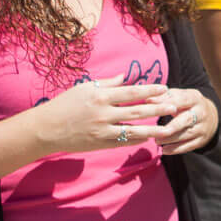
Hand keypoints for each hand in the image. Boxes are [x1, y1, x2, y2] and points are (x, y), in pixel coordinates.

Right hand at [24, 75, 169, 154]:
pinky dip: (137, 139)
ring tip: (168, 127)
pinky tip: (148, 137)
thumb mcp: (83, 88)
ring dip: (153, 128)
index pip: (130, 92)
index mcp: (100, 96)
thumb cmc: (64, 104)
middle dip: (157, 108)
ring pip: (133, 130)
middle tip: (174, 106)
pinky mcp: (100, 143)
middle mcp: (103, 113)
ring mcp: (102, 130)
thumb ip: (106, 83)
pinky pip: (123, 141)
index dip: (149, 90)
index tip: (164, 88)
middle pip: (136, 111)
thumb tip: (124, 77)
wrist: (46, 129)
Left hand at [152, 87, 218, 154]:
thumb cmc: (188, 104)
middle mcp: (201, 113)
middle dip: (171, 127)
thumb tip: (148, 99)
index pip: (182, 100)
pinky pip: (188, 146)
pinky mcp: (202, 140)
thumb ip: (165, 97)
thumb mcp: (180, 96)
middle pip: (187, 120)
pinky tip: (164, 150)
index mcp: (195, 99)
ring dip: (170, 139)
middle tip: (156, 131)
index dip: (167, 103)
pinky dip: (175, 149)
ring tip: (156, 141)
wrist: (211, 117)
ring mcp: (203, 128)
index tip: (150, 105)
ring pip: (186, 135)